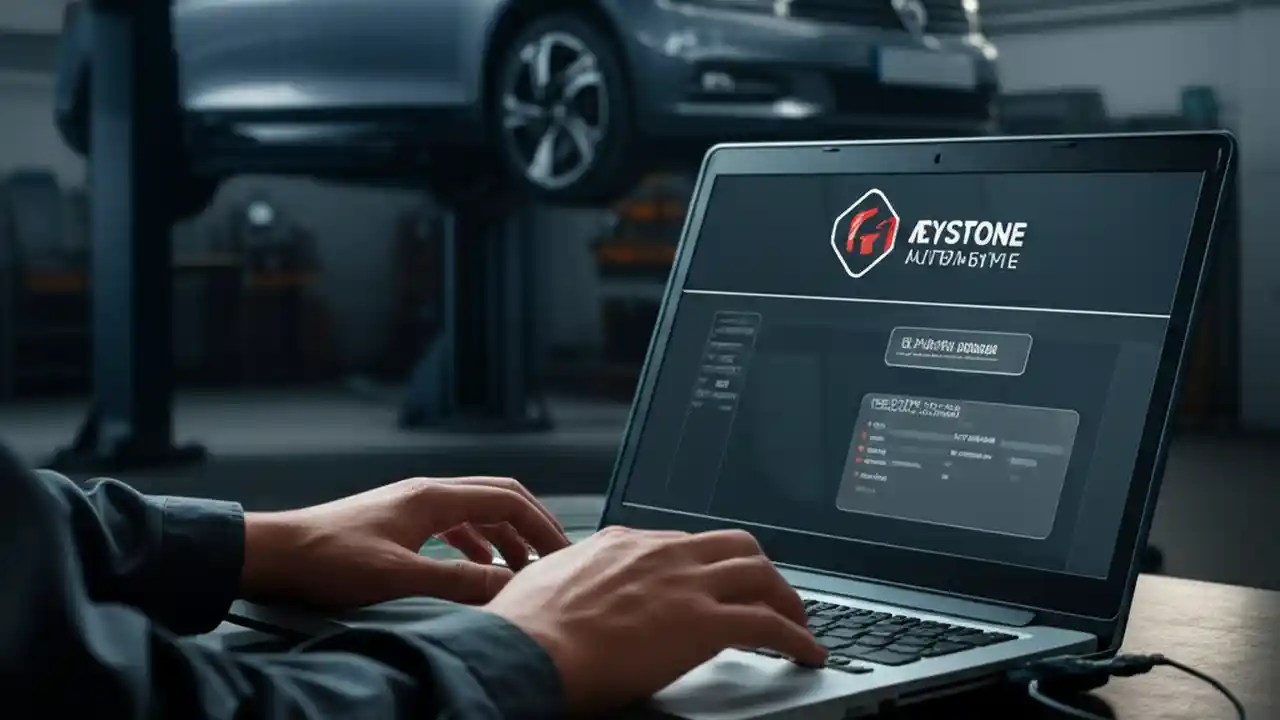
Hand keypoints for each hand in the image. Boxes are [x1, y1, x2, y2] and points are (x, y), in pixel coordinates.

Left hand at [240, 477, 568, 607]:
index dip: (543, 526)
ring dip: (506, 536)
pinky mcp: (398, 521)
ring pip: (477, 511)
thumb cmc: (330, 560)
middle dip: (532, 525)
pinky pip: (454, 524)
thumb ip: (459, 581)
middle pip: (498, 498)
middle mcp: (428, 492)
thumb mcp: (400, 577)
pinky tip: (477, 566)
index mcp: (434, 497)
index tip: (565, 554)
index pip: (508, 500)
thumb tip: (512, 585)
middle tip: (555, 557)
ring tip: (522, 570)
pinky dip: (477, 542)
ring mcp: (412, 504)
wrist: (276, 553)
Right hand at [484, 526, 824, 716]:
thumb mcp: (546, 585)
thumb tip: (566, 593)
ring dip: (785, 598)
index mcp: (624, 543)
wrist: (526, 650)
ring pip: (760, 573)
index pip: (683, 544)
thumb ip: (573, 582)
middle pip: (734, 545)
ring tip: (797, 623)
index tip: (715, 582)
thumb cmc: (526, 629)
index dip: (708, 565)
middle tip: (770, 595)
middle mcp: (661, 553)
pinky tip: (807, 653)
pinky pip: (769, 624)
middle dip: (759, 569)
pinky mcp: (704, 623)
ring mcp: (685, 584)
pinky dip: (797, 637)